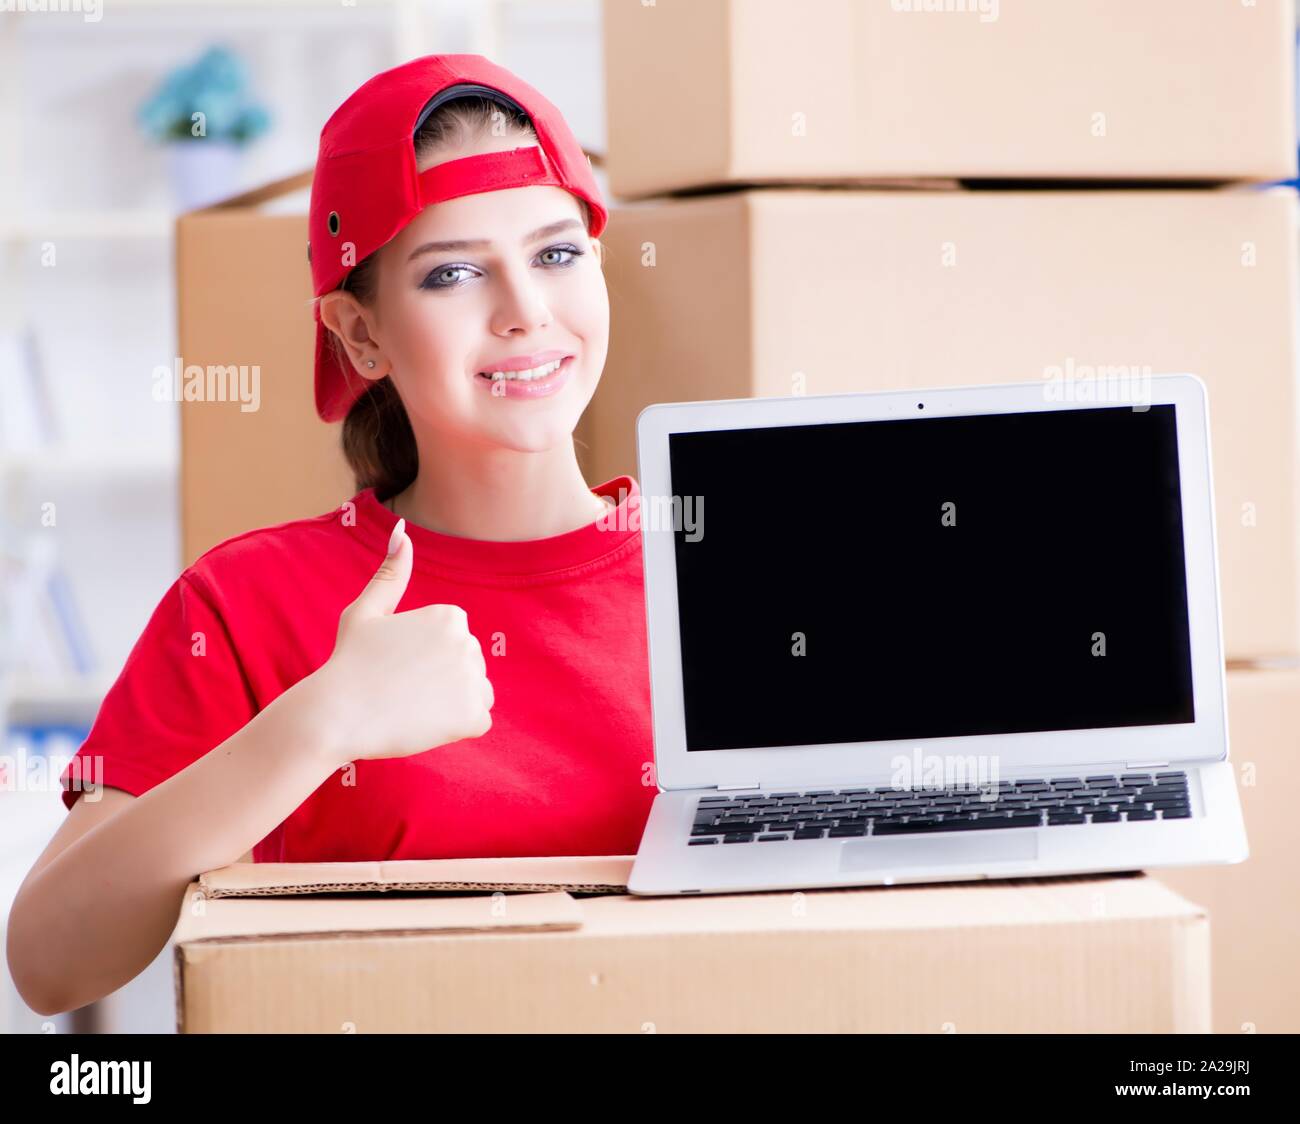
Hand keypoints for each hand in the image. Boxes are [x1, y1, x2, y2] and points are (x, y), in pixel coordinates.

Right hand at [308, 517, 493, 764]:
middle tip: (401, 688)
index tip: (399, 664)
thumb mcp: (366, 612)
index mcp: (450, 617)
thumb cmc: (348, 662)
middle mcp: (468, 643)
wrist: (336, 716)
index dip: (426, 657)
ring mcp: (473, 680)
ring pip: (475, 693)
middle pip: (467, 666)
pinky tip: (425, 723)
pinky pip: (477, 721)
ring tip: (412, 705)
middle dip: (441, 679)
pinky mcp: (474, 716)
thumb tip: (402, 531)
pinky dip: (455, 727)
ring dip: (451, 704)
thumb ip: (391, 574)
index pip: (455, 641)